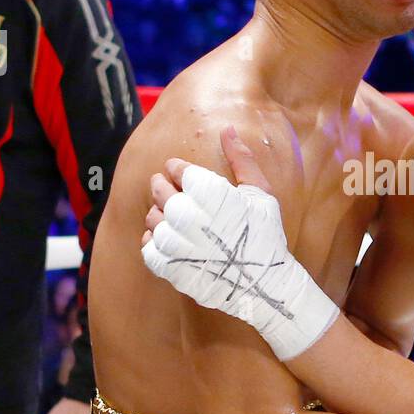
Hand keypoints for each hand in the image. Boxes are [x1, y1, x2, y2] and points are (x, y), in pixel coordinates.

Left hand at [140, 127, 338, 359]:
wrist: (263, 283)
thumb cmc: (264, 235)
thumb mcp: (261, 193)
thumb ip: (242, 160)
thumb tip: (228, 129)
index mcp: (213, 196)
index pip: (180, 172)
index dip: (176, 168)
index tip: (179, 171)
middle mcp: (192, 218)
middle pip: (161, 192)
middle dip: (161, 186)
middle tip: (165, 187)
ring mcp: (180, 245)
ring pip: (152, 219)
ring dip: (157, 213)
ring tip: (168, 214)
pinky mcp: (172, 268)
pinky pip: (149, 249)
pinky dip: (151, 241)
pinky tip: (163, 238)